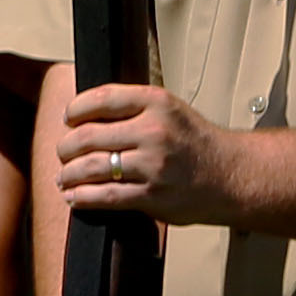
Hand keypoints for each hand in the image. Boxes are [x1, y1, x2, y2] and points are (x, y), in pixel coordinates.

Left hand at [53, 81, 247, 225]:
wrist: (232, 176)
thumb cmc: (196, 143)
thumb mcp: (170, 110)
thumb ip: (134, 108)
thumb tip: (83, 115)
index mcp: (156, 103)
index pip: (101, 98)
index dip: (76, 109)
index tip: (68, 118)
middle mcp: (153, 131)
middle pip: (87, 136)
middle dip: (66, 147)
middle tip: (63, 153)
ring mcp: (152, 164)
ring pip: (90, 167)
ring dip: (68, 174)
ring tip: (63, 178)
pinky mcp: (152, 195)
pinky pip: (104, 196)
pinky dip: (81, 197)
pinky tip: (74, 197)